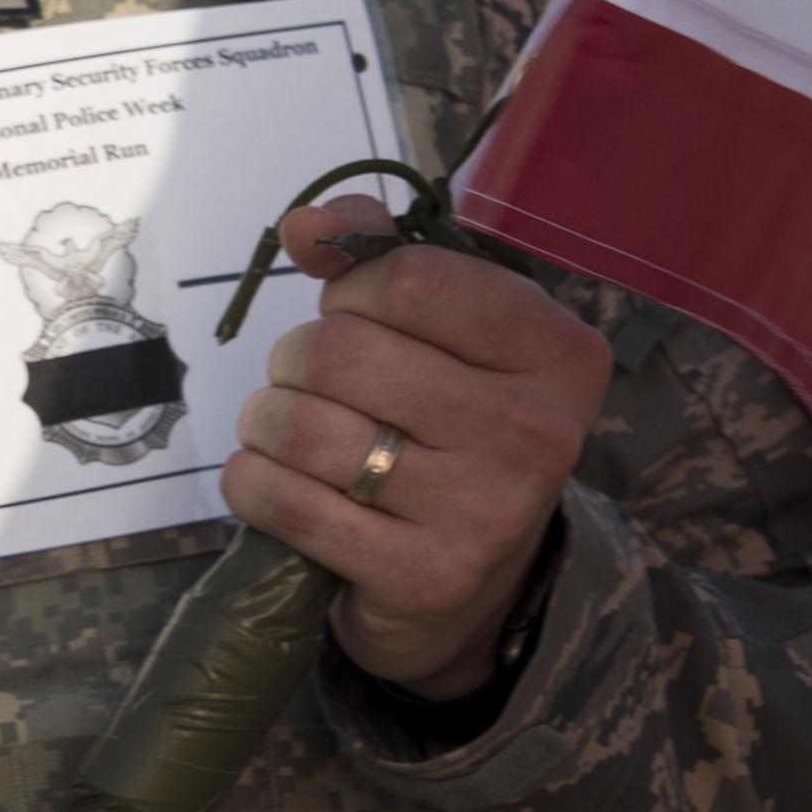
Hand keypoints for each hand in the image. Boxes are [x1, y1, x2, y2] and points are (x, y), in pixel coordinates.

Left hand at [215, 196, 599, 701]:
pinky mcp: (424, 577)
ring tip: (287, 432)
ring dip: (266, 420)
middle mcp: (537, 431)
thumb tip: (305, 226)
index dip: (351, 289)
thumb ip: (380, 256)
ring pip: (304, 425)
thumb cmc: (449, 429)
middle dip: (297, 359)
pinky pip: (284, 501)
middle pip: (343, 351)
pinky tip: (274, 481)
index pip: (411, 278)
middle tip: (311, 383)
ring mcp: (485, 510)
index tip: (353, 314)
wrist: (469, 586)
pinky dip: (252, 481)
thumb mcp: (447, 334)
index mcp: (559, 351)